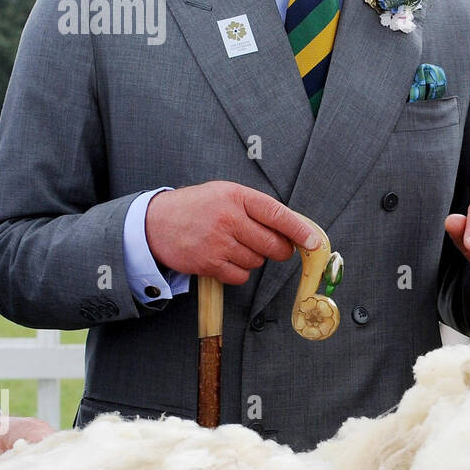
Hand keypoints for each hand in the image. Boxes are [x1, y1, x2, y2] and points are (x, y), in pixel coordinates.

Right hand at [146, 181, 319, 284]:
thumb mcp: (225, 194)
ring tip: (234, 245)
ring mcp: (218, 242)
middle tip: (273, 246)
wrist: (155, 223)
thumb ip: (255, 208)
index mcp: (237, 197)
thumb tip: (292, 228)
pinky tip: (225, 259)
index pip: (277, 214)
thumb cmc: (196, 207)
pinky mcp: (209, 263)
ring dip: (253, 258)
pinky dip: (238, 271)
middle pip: (273, 245)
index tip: (314, 241)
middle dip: (279, 249)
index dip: (299, 230)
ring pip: (258, 261)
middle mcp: (229, 218)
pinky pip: (241, 275)